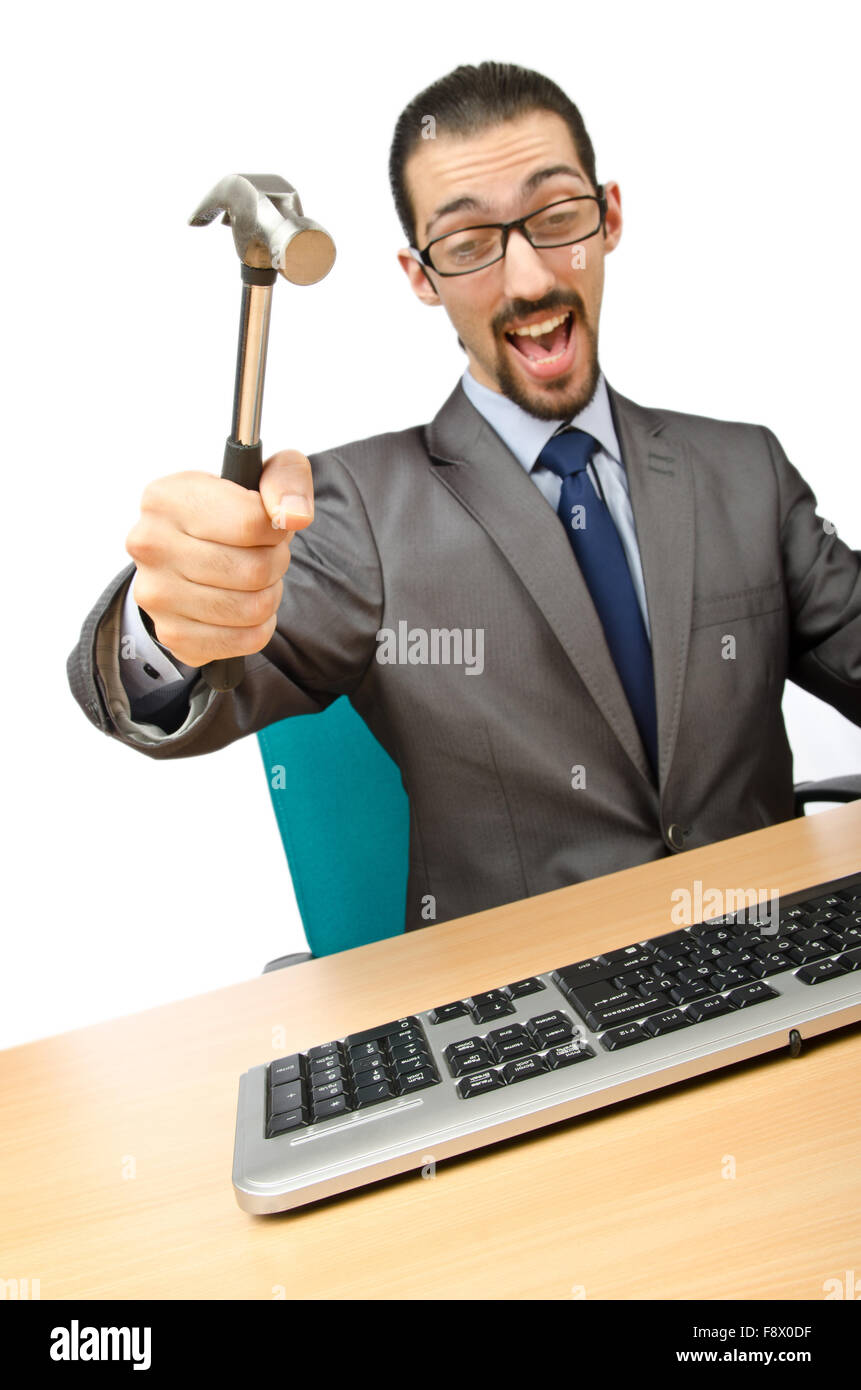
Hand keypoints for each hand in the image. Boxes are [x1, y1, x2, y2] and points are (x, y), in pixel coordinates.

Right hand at [125, 449, 312, 667]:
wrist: (189, 553)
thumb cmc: (230, 510)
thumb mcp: (260, 475)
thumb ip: (286, 478)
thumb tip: (294, 516)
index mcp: (165, 498)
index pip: (251, 523)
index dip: (277, 528)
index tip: (270, 525)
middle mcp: (149, 546)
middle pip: (255, 570)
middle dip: (276, 562)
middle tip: (266, 554)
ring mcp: (156, 595)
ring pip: (253, 608)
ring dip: (270, 594)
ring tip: (255, 579)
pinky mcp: (173, 634)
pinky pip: (246, 640)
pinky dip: (259, 626)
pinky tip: (244, 605)